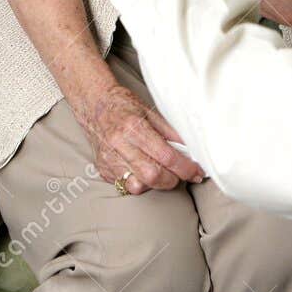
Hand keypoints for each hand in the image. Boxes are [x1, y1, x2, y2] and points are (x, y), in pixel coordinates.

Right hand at [71, 78, 204, 193]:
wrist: (95, 105)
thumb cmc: (125, 106)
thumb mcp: (152, 112)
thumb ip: (172, 132)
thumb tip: (192, 150)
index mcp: (134, 127)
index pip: (166, 156)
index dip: (185, 168)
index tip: (197, 172)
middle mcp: (119, 145)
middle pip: (152, 176)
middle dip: (172, 179)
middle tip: (180, 173)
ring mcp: (109, 159)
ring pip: (138, 186)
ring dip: (155, 184)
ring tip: (160, 172)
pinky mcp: (103, 169)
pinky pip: (125, 185)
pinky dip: (140, 182)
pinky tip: (143, 170)